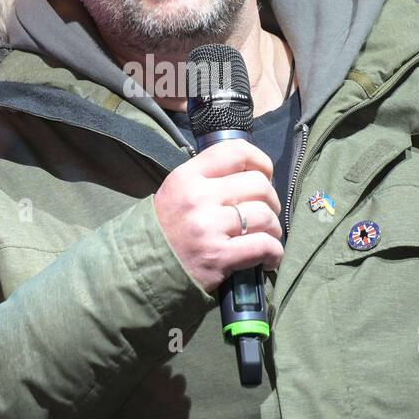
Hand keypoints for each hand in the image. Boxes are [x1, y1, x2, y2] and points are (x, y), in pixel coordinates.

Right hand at [154, 139, 283, 293]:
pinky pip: (264, 246)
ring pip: (265, 216)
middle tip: (265, 213)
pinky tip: (268, 258)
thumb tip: (255, 173)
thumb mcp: (179, 190)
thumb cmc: (170, 227)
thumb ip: (210, 176)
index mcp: (187, 177)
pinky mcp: (218, 257)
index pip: (236, 152)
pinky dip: (274, 252)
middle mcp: (197, 198)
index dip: (261, 161)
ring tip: (266, 236)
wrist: (145, 267)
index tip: (265, 175)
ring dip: (274, 228)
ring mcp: (208, 228)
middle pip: (259, 185)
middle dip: (271, 200)